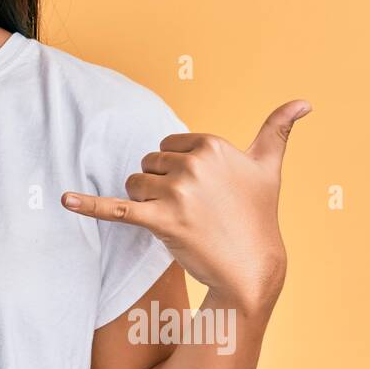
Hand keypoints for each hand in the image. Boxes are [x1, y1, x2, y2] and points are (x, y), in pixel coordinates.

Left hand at [61, 99, 310, 312]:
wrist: (251, 267)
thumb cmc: (258, 215)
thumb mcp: (269, 167)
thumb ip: (279, 129)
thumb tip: (305, 101)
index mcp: (211, 145)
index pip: (168, 144)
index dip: (177, 168)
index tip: (201, 189)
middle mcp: (193, 164)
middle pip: (148, 163)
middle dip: (161, 185)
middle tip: (191, 209)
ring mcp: (176, 193)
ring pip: (134, 184)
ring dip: (147, 202)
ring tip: (179, 220)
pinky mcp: (159, 221)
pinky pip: (115, 208)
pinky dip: (88, 204)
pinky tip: (63, 199)